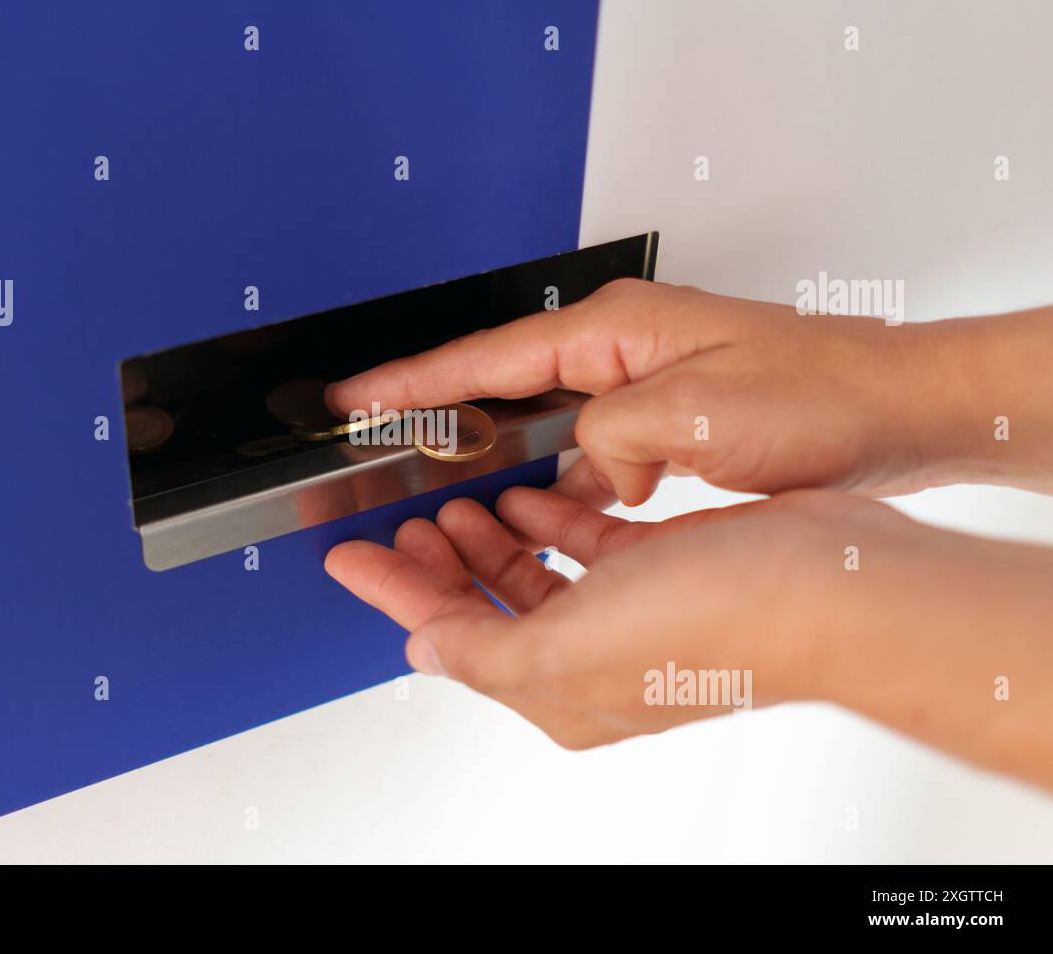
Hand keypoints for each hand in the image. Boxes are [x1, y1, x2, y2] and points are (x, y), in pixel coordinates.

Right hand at [325, 280, 1052, 501]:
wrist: (897, 412)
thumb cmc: (817, 398)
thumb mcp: (694, 417)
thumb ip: (610, 439)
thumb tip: (588, 469)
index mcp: (610, 333)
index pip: (480, 359)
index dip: (408, 387)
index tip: (353, 404)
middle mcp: (618, 353)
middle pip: (500, 391)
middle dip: (443, 432)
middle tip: (387, 466)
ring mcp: (641, 387)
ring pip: (544, 432)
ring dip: (508, 472)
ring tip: (457, 514)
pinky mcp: (665, 424)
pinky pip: (587, 456)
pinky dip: (564, 489)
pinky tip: (549, 520)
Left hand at [326, 488, 1052, 787]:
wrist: (834, 587)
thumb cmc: (720, 622)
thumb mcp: (569, 644)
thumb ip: (483, 650)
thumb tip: (423, 650)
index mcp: (560, 690)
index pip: (447, 637)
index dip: (393, 592)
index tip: (350, 556)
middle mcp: (591, 661)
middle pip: (485, 607)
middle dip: (438, 561)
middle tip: (403, 519)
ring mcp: (629, 617)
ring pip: (532, 576)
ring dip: (489, 536)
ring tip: (458, 500)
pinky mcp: (664, 573)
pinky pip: (583, 549)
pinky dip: (548, 522)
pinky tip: (528, 496)